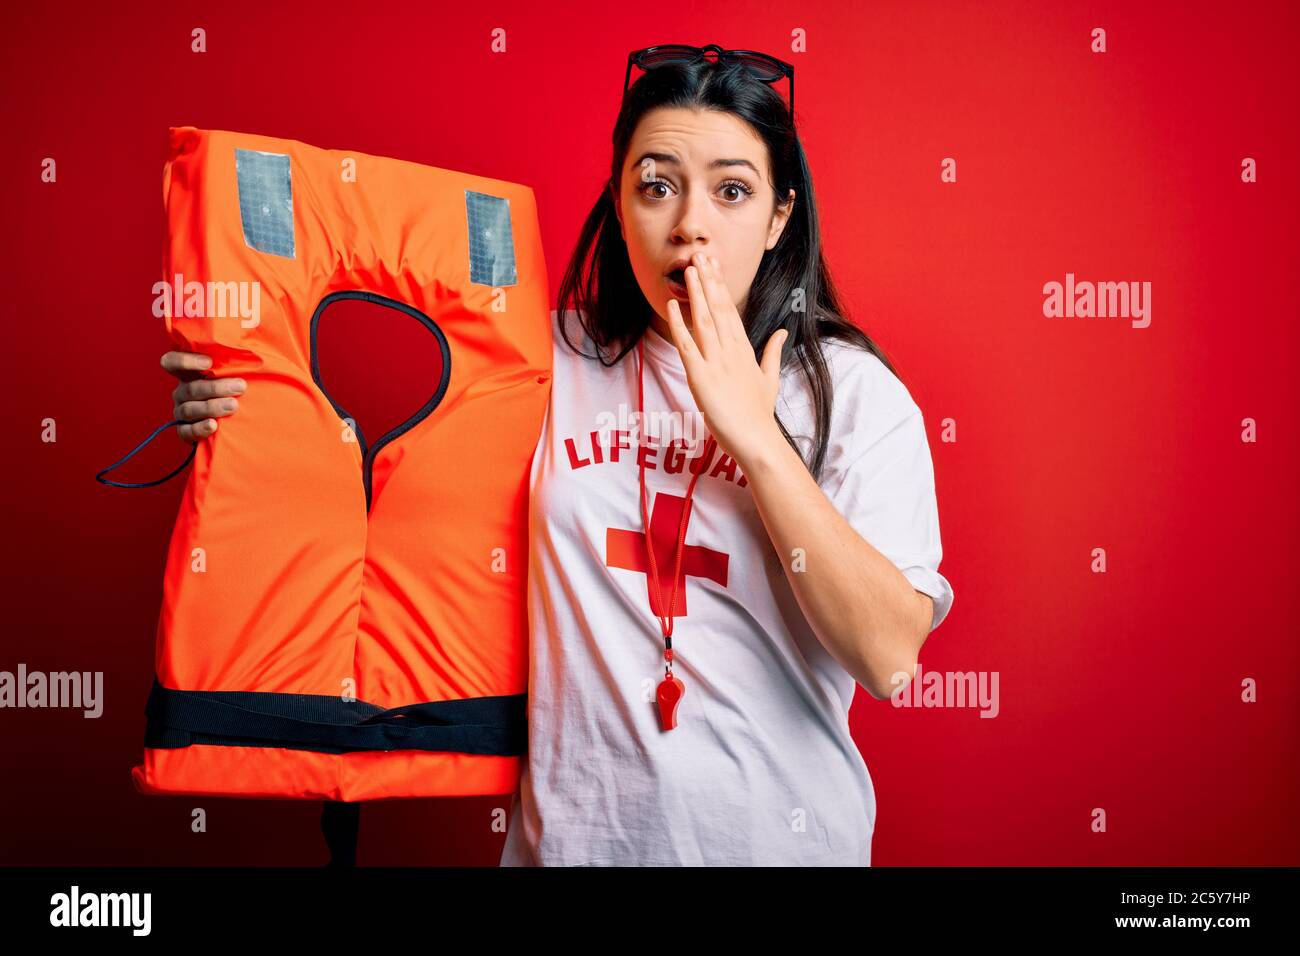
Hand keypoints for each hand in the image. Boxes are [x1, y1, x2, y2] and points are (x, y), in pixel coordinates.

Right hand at [160, 351, 244, 442]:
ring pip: (189, 409)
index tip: (209, 362)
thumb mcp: (236, 374)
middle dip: (215, 387)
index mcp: (189, 374)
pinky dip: (200, 428)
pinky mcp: (185, 431)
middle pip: (189, 388)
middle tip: (240, 387)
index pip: (172, 362)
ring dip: (212, 407)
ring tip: (233, 405)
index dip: (185, 361)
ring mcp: (181, 412)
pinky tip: (213, 425)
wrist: (238, 422)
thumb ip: (237, 363)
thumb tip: (258, 348)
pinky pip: (186, 430)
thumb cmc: (237, 391)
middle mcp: (182, 392)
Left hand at [665, 251, 787, 469]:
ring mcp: (716, 363)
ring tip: (688, 268)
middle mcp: (731, 351)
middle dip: (708, 280)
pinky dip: (678, 324)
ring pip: (704, 320)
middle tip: (699, 254)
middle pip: (718, 308)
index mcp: (744, 350)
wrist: (757, 440)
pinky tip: (671, 305)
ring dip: (695, 293)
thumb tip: (781, 332)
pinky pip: (686, 345)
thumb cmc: (759, 414)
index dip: (720, 286)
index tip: (713, 265)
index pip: (730, 310)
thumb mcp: (770, 378)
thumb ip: (772, 351)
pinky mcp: (701, 377)